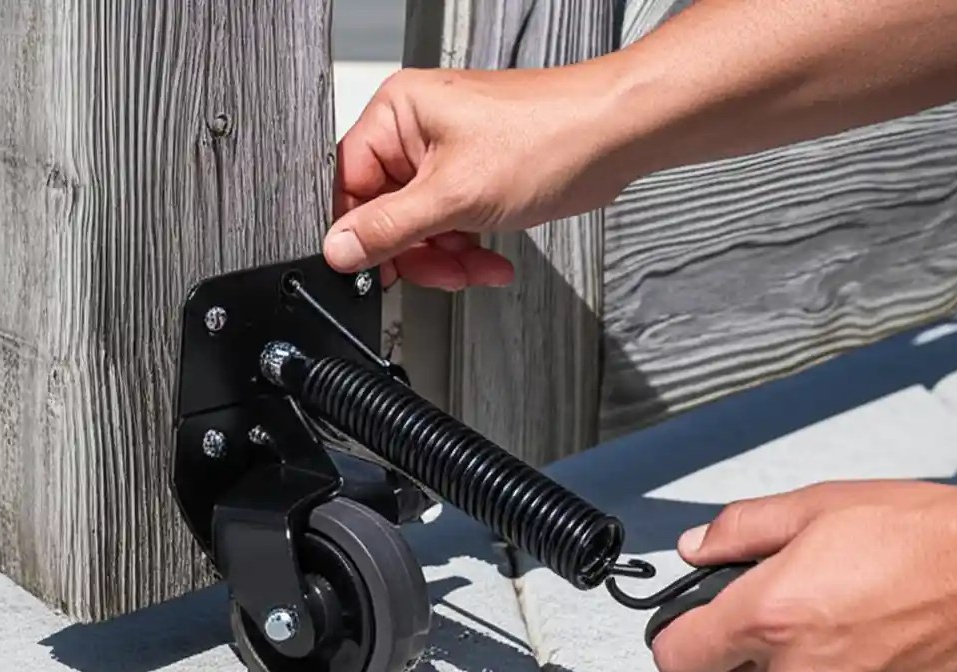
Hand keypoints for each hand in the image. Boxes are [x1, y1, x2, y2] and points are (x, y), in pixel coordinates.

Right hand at [324, 65, 641, 289]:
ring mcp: (446, 152)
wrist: (617, 136)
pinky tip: (489, 259)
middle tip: (442, 272)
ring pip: (420, 225)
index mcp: (398, 113)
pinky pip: (449, 222)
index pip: (349, 183)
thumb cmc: (551, 136)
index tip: (373, 268)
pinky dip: (467, 248)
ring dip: (446, 257)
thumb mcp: (454, 196)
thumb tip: (339, 249)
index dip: (360, 233)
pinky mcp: (473, 174)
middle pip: (385, 211)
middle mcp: (416, 128)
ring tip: (476, 266)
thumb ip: (389, 229)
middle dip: (417, 252)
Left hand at [653, 479, 956, 671]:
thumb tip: (696, 548)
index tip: (687, 620)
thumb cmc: (926, 541)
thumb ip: (739, 530)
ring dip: (791, 665)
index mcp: (768, 619)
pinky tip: (866, 640)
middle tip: (783, 600)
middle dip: (743, 644)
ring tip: (836, 614)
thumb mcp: (815, 507)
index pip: (674, 658)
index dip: (677, 634)